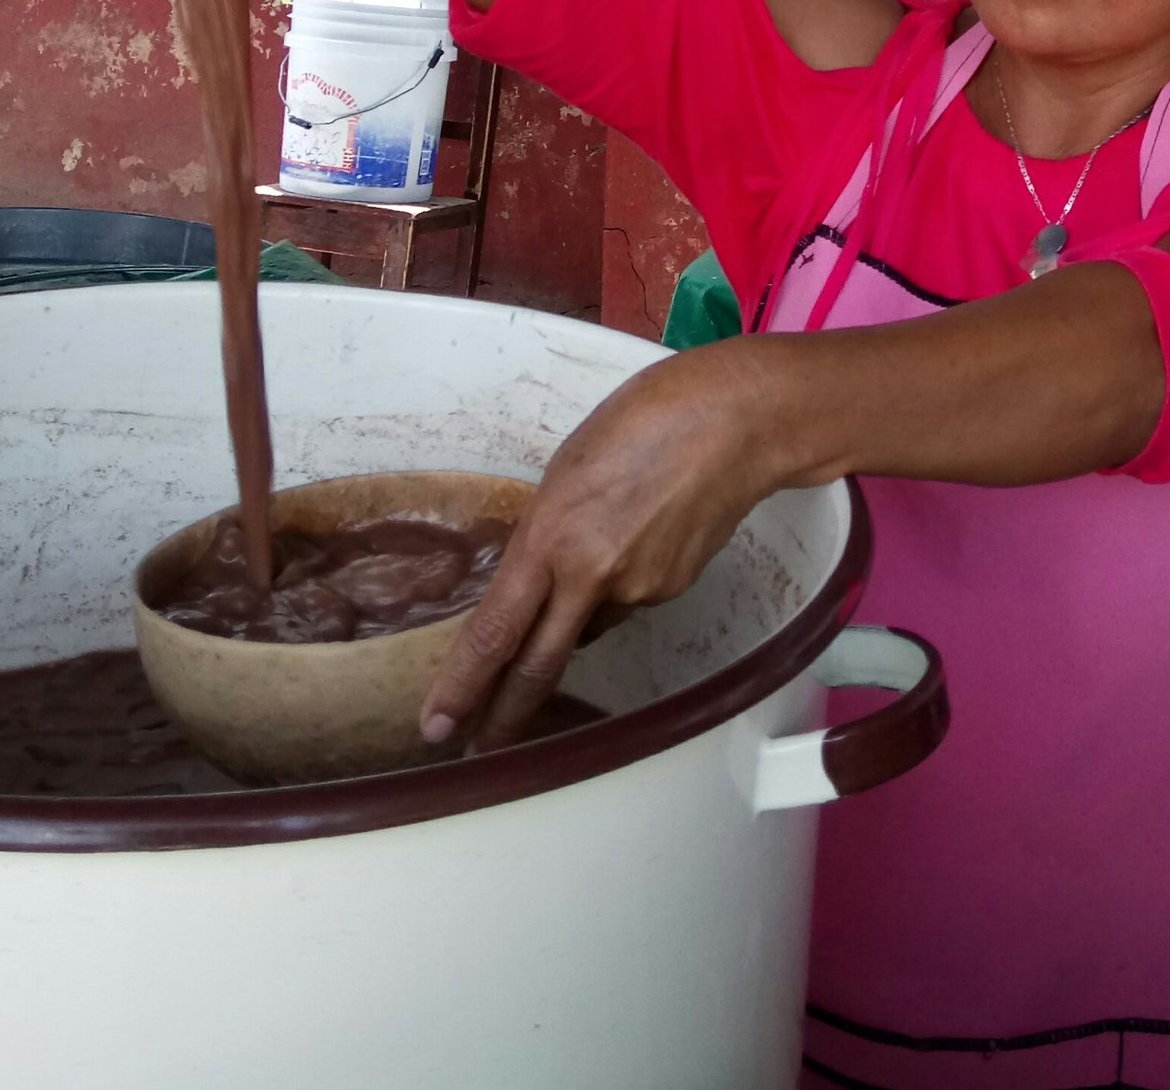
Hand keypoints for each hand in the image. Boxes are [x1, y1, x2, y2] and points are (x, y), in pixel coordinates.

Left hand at [421, 338, 783, 752]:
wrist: (732, 423)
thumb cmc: (641, 420)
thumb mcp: (567, 470)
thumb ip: (548, 532)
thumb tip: (542, 576)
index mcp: (551, 537)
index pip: (495, 631)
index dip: (463, 685)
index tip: (437, 725)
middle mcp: (591, 576)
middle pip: (538, 666)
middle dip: (504, 715)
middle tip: (477, 750)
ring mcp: (638, 589)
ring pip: (587, 625)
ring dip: (573, 613)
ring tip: (602, 537)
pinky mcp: (672, 590)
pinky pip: (627, 602)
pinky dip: (619, 583)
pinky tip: (639, 532)